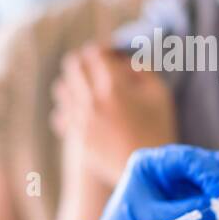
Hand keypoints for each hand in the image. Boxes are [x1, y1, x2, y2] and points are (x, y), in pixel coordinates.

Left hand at [51, 45, 176, 186]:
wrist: (148, 171)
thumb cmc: (159, 129)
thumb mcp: (159, 93)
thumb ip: (141, 69)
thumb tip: (121, 61)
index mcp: (114, 87)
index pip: (94, 54)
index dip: (101, 48)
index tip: (108, 53)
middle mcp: (92, 101)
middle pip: (73, 66)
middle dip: (84, 61)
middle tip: (94, 66)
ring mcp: (80, 121)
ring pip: (61, 88)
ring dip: (73, 83)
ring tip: (87, 89)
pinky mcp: (75, 138)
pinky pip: (59, 115)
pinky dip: (68, 110)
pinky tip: (82, 112)